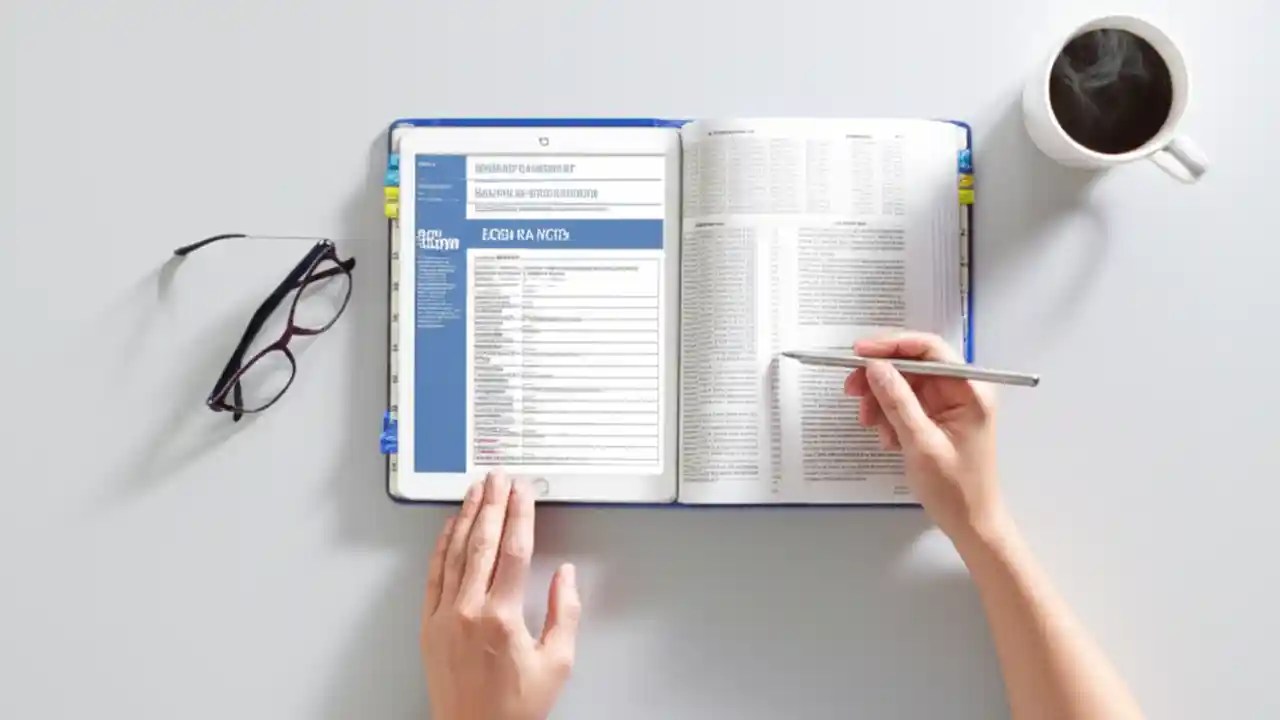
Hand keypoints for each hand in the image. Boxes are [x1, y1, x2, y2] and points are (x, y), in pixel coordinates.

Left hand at [422, 472, 580, 719]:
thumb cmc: (514, 709)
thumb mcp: (557, 663)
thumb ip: (565, 614)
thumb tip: (565, 576)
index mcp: (503, 618)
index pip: (514, 551)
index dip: (520, 515)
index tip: (523, 492)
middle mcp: (469, 612)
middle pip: (483, 543)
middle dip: (493, 504)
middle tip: (499, 479)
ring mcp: (445, 617)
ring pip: (456, 553)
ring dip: (467, 517)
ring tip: (476, 491)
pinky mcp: (429, 627)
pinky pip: (434, 576)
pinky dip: (442, 548)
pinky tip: (449, 529)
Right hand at [844, 332, 1005, 542]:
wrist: (971, 523)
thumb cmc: (955, 489)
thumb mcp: (921, 443)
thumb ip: (897, 402)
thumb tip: (875, 367)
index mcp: (970, 390)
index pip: (929, 349)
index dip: (892, 346)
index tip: (858, 353)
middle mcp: (962, 390)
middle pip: (913, 365)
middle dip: (880, 377)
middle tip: (851, 389)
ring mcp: (949, 404)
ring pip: (904, 384)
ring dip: (880, 400)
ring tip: (870, 423)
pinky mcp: (937, 418)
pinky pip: (905, 404)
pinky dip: (889, 416)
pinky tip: (887, 437)